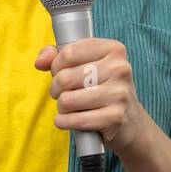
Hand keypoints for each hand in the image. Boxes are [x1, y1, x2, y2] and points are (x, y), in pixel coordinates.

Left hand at [34, 38, 154, 159]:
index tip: (60, 73)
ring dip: (61, 108)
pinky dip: (64, 122)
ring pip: (66, 100)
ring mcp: (119, 94)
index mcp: (113, 49)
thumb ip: (57, 57)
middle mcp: (120, 69)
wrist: (130, 122)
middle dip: (55, 89)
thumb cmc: (101, 88)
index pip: (68, 53)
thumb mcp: (85, 65)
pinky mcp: (115, 118)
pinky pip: (74, 120)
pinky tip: (69, 120)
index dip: (56, 66)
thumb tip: (40, 61)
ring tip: (71, 107)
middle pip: (65, 78)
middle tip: (64, 94)